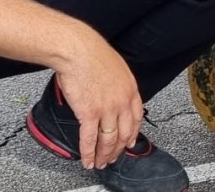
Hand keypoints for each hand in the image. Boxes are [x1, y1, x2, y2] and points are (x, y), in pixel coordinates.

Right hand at [54, 30, 144, 169]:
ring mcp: (107, 109)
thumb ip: (117, 84)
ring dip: (104, 155)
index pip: (136, 118)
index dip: (133, 134)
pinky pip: (90, 139)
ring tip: (100, 163)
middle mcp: (122, 102)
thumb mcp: (116, 67)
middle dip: (119, 149)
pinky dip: (89, 153)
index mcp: (131, 89)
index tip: (129, 142)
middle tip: (113, 158)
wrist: (78, 50)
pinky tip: (88, 160)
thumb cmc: (92, 53)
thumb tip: (111, 93)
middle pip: (125, 133)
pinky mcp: (89, 113)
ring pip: (109, 140)